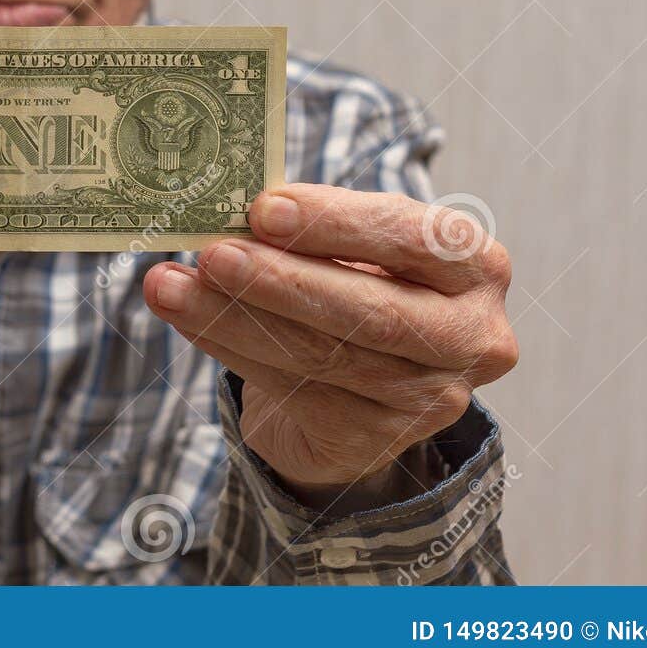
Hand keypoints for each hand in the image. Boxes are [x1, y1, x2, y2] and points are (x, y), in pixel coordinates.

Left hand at [144, 183, 516, 499]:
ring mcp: (431, 398)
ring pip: (322, 355)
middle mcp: (472, 337)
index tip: (263, 208)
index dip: (336, 224)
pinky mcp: (379, 439)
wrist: (363, 384)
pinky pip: (295, 391)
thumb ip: (311, 227)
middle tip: (212, 254)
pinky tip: (189, 320)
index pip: (412, 238)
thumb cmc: (358, 285)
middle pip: (372, 311)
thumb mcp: (352, 245)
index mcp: (476, 266)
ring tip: (170, 285)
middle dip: (281, 280)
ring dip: (233, 317)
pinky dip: (230, 350)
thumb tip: (230, 212)